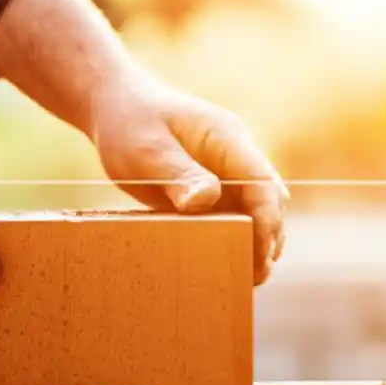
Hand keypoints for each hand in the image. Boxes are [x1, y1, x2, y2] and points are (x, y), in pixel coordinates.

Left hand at [0, 0, 288, 283]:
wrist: (115, 108)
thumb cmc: (129, 123)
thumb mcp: (146, 149)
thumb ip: (177, 173)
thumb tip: (207, 201)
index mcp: (227, 138)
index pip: (262, 182)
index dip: (267, 218)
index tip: (260, 251)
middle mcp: (236, 156)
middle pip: (270, 199)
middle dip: (269, 236)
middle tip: (255, 275)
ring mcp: (228, 172)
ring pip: (259, 210)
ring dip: (259, 240)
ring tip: (249, 277)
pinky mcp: (214, 188)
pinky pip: (236, 215)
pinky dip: (238, 238)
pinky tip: (227, 262)